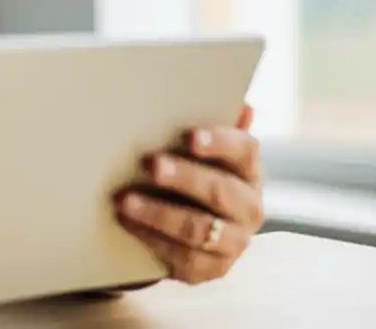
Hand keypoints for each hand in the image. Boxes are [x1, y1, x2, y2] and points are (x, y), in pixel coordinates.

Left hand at [115, 104, 263, 284]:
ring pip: (201, 229)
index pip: (245, 151)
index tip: (190, 137)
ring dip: (160, 213)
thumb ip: (215, 128)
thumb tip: (243, 106)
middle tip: (151, 165)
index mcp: (249, 171)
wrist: (191, 229)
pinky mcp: (212, 269)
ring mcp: (234, 242)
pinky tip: (128, 222)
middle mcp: (250, 208)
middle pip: (221, 191)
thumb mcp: (202, 152)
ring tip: (125, 200)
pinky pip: (184, 258)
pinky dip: (152, 238)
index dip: (220, 142)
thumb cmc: (194, 176)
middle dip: (185, 178)